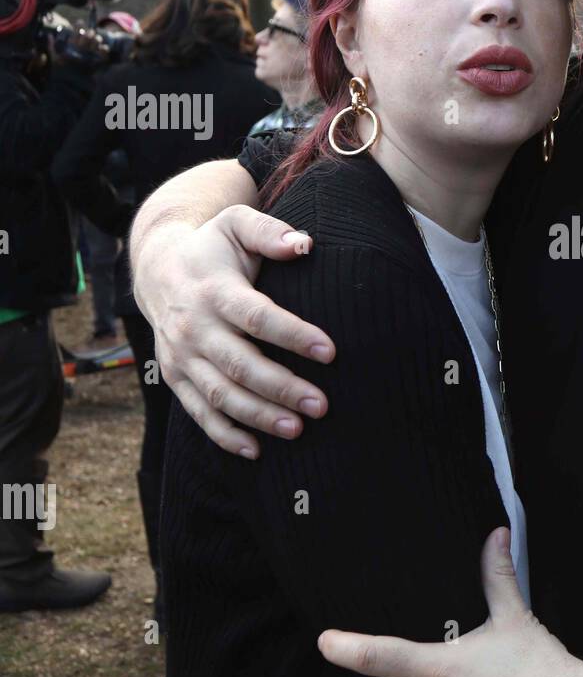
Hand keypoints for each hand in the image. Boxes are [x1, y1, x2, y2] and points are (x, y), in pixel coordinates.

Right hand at [134, 205, 332, 456]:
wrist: (158, 270)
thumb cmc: (214, 249)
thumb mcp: (236, 225)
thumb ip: (269, 232)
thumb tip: (304, 244)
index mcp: (214, 291)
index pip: (258, 317)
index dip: (293, 335)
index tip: (331, 352)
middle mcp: (194, 327)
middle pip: (240, 364)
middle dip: (281, 387)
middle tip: (321, 405)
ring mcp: (181, 356)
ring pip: (221, 394)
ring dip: (259, 416)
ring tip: (298, 430)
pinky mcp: (175, 377)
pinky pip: (199, 412)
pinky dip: (224, 435)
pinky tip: (256, 450)